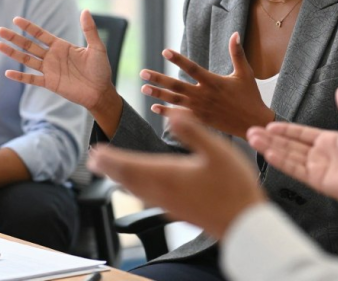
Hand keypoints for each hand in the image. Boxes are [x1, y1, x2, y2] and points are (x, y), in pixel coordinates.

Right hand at [0, 10, 116, 113]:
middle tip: (0, 30)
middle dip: (14, 38)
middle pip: (28, 45)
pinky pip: (32, 79)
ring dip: (13, 53)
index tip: (16, 19)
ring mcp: (49, 70)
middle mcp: (52, 56)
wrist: (100, 92)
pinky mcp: (50, 83)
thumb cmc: (100, 69)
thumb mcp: (96, 48)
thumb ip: (89, 30)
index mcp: (61, 46)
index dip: (28, 27)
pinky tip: (8, 73)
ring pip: (27, 60)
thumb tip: (85, 10)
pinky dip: (20, 77)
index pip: (40, 34)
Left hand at [88, 113, 266, 238]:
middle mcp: (163, 191)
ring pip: (136, 189)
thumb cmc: (233, 186)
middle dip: (109, 168)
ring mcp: (169, 204)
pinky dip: (136, 189)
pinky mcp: (177, 211)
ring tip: (110, 172)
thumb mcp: (217, 150)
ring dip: (120, 179)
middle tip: (93, 160)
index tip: (95, 151)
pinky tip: (140, 189)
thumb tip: (172, 112)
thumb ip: (192, 130)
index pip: (130, 164)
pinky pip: (147, 198)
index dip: (111, 158)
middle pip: (128, 178)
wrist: (244, 224)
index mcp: (168, 174)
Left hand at [142, 32, 273, 137]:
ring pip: (175, 100)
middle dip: (158, 79)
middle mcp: (204, 95)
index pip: (192, 68)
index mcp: (213, 82)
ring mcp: (200, 109)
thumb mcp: (245, 73)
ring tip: (143, 88)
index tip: (165, 51)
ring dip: (158, 94)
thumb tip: (235, 33)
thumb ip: (237, 53)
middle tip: (142, 73)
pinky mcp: (200, 120)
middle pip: (177, 86)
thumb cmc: (250, 96)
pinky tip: (155, 107)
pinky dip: (166, 112)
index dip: (178, 59)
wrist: (253, 123)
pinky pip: (180, 115)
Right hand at [246, 86, 337, 221]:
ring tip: (252, 139)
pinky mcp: (318, 181)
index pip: (301, 134)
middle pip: (289, 145)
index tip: (268, 125)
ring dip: (270, 148)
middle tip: (251, 131)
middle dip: (270, 138)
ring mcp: (318, 168)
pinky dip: (281, 162)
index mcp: (331, 141)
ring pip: (288, 156)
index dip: (284, 130)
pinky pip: (295, 169)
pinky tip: (268, 153)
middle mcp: (321, 155)